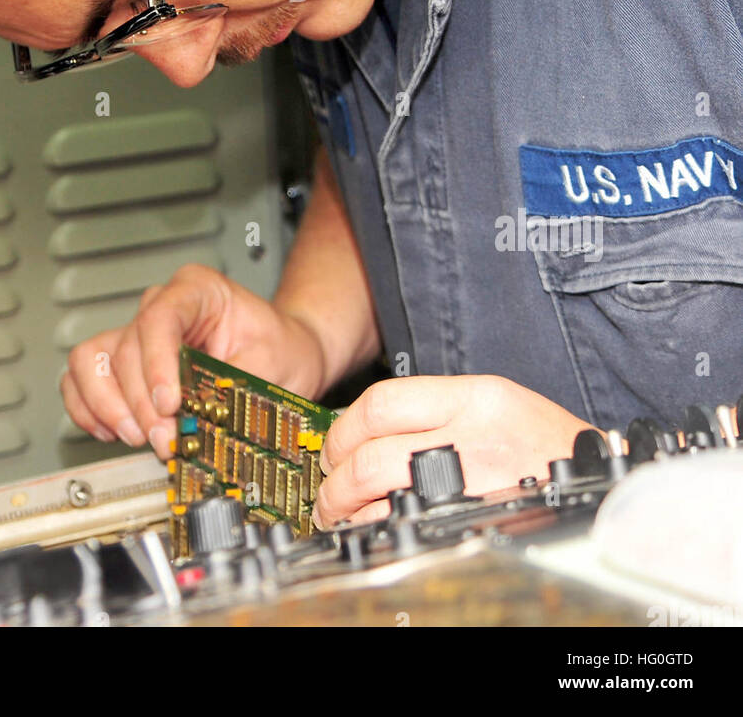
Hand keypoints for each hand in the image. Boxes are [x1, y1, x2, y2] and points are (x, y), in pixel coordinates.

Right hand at [61, 263, 327, 461]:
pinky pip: (83, 379)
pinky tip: (111, 431)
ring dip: (108, 405)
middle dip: (141, 403)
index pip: (159, 319)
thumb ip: (233, 388)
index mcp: (197, 290)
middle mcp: (161, 306)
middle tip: (165, 440)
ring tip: (137, 436)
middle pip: (126, 349)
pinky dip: (88, 408)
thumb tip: (201, 422)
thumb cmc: (280, 348)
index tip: (168, 405)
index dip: (156, 364)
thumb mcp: (273, 363)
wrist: (285, 354)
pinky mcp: (124, 365)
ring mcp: (138, 334)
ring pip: (92, 360)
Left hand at [313, 374, 594, 527]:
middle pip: (372, 453)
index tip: (335, 444)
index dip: (345, 427)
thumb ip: (435, 408)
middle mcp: (472, 438)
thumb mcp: (496, 404)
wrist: (602, 486)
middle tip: (331, 489)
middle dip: (337, 476)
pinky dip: (378, 533)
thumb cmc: (544, 446)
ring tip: (343, 515)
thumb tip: (367, 430)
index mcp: (475, 399)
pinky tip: (375, 534)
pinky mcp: (477, 526)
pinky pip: (408, 529)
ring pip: (381, 494)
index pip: (382, 402)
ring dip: (348, 510)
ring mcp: (475, 486)